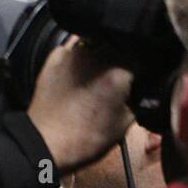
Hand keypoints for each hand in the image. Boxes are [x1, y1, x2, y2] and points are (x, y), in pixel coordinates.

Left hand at [27, 36, 133, 173]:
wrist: (45, 140)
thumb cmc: (85, 137)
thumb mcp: (125, 123)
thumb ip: (138, 99)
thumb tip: (140, 90)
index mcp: (118, 70)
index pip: (140, 58)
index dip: (141, 69)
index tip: (138, 78)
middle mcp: (96, 55)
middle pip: (117, 48)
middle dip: (120, 61)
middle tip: (114, 81)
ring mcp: (72, 53)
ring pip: (94, 47)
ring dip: (98, 58)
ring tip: (93, 78)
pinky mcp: (53, 58)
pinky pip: (72, 51)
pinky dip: (77, 59)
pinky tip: (77, 75)